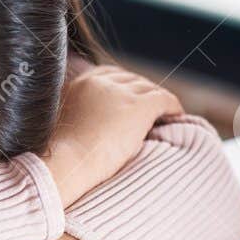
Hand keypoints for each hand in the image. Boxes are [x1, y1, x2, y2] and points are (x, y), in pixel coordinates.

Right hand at [43, 63, 182, 205]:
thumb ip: (82, 114)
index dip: (126, 87)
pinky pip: (164, 99)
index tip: (133, 100)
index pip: (111, 74)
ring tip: (166, 116)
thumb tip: (100, 125)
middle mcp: (101, 82)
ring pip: (149, 89)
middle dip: (143, 93)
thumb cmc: (62, 158)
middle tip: (153, 110)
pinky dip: (173, 107)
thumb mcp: (67, 124)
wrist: (65, 165)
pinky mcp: (138, 107)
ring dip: (158, 101)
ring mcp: (121, 93)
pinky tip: (177, 117)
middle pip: (132, 79)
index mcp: (80, 83)